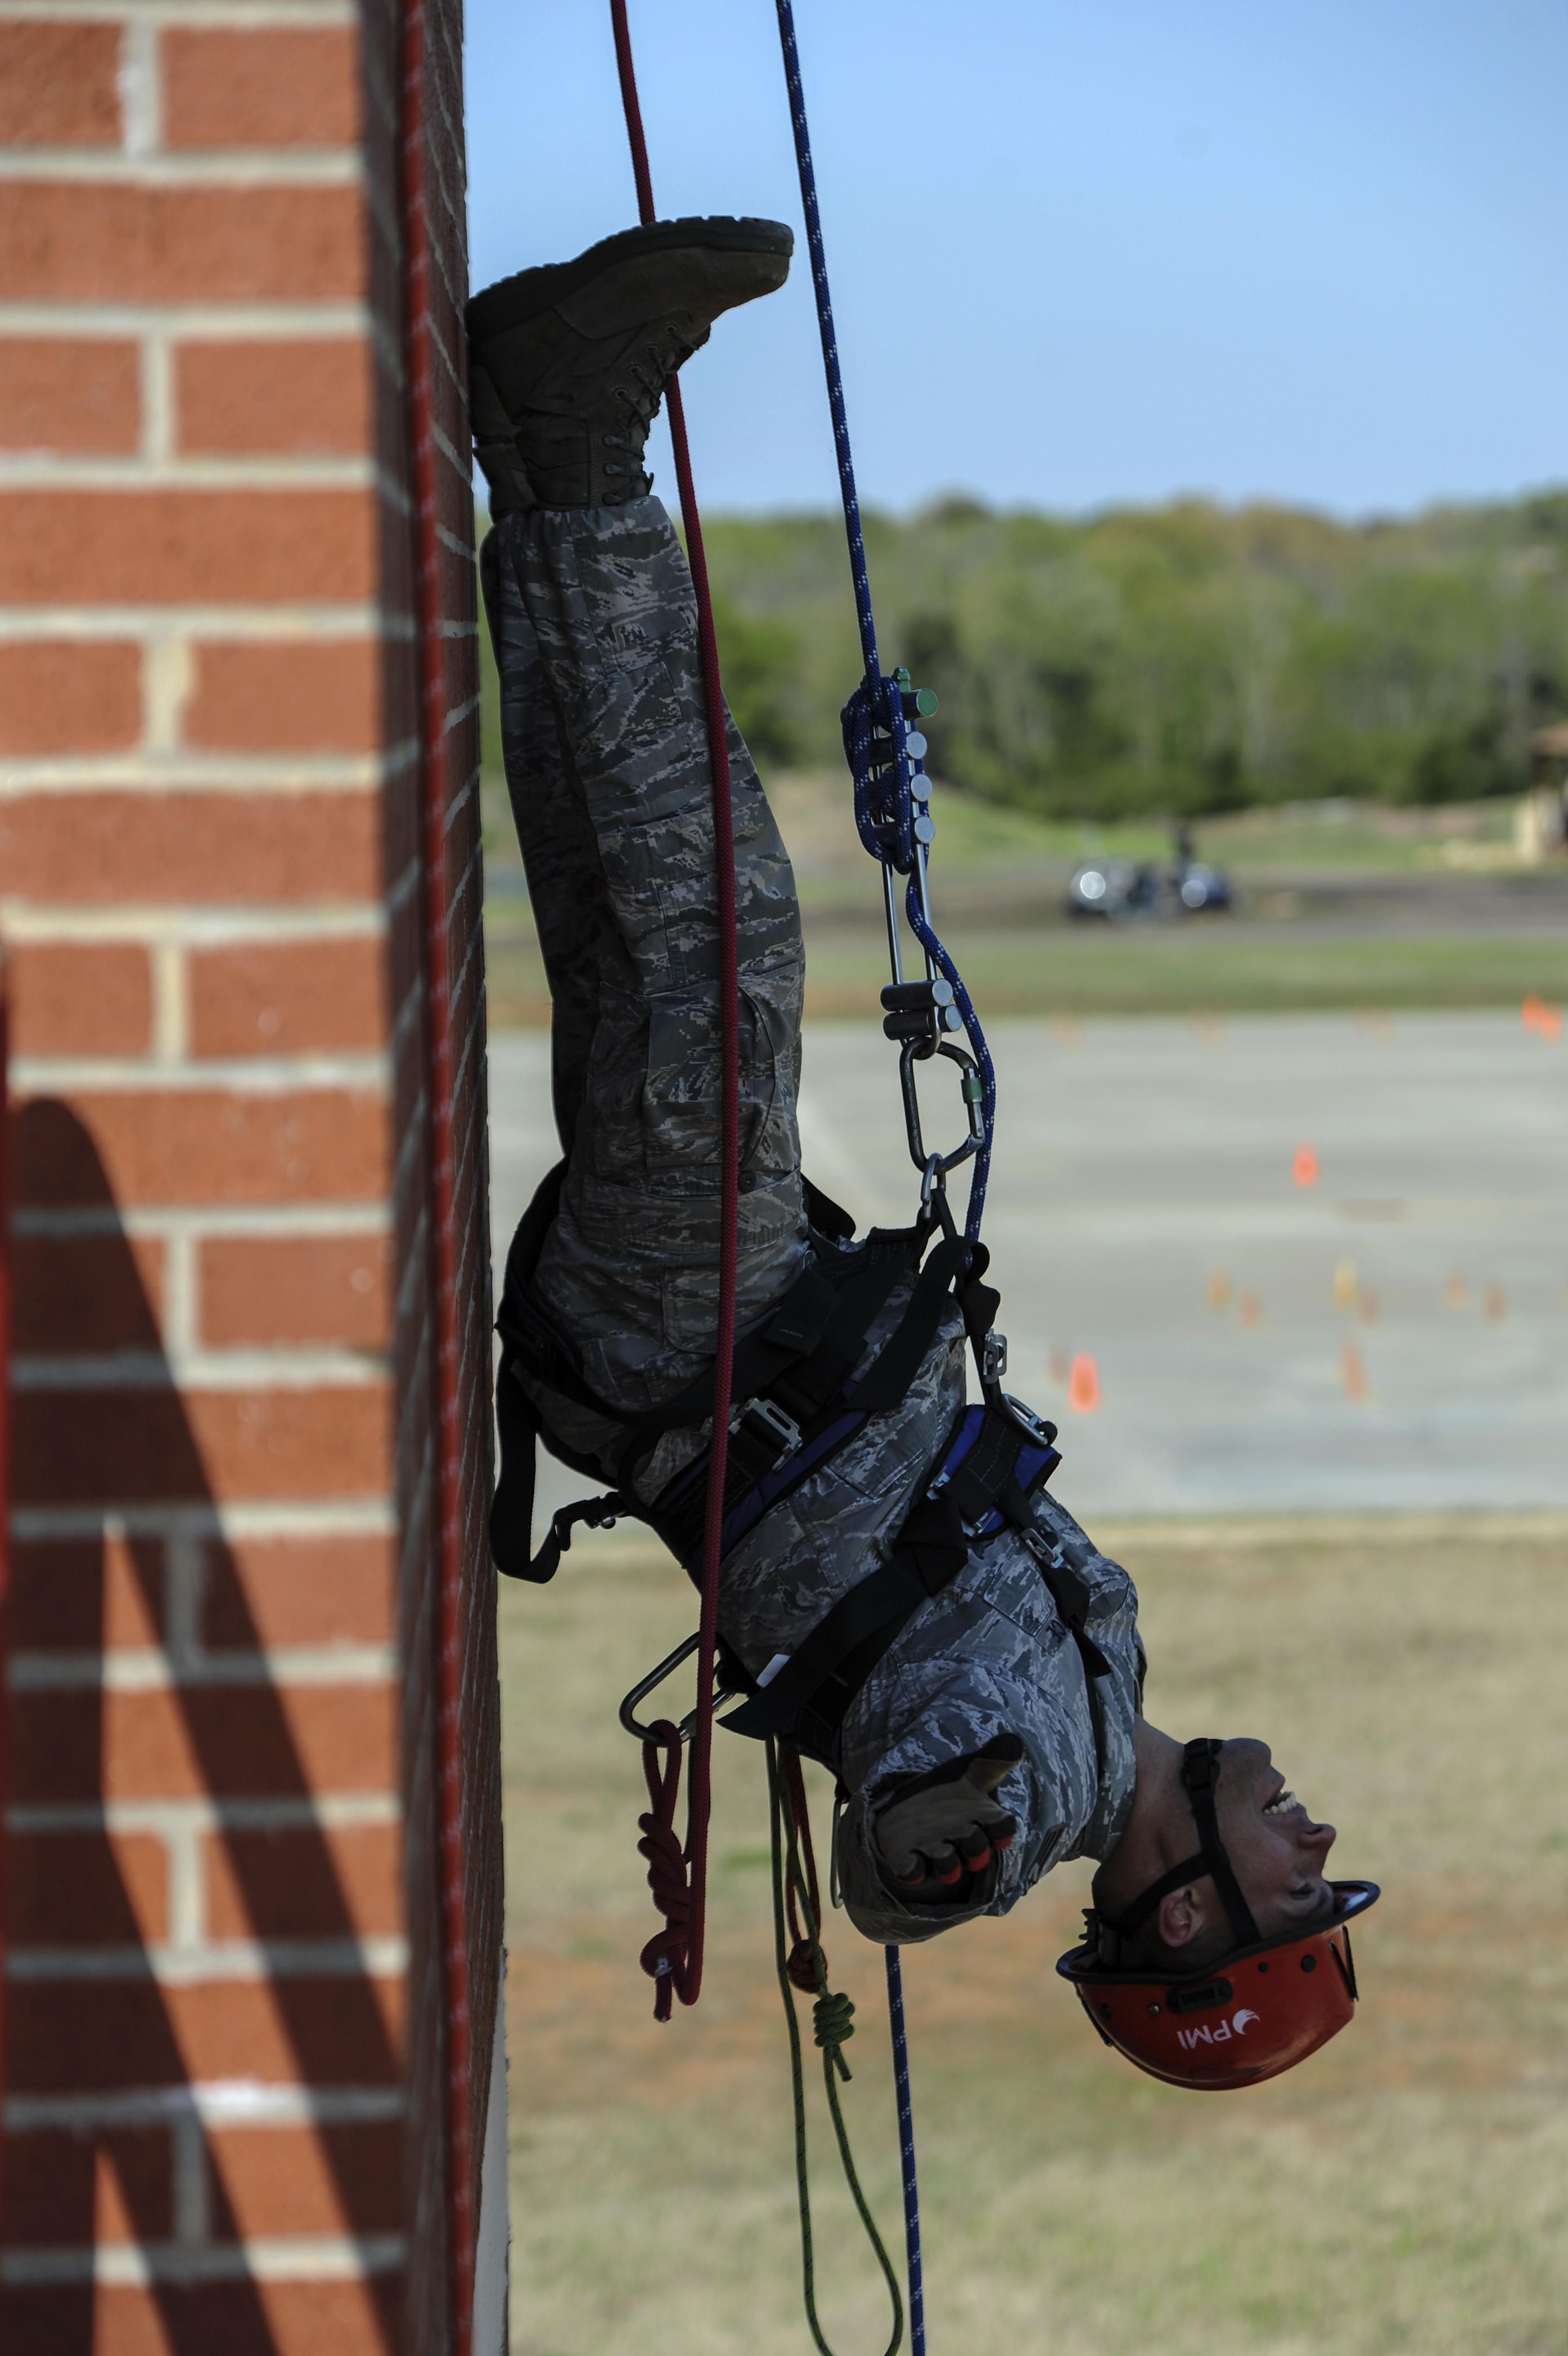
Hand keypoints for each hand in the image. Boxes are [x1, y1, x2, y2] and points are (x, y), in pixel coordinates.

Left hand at [874, 1732, 1023, 1889]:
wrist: (911, 1808)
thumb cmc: (949, 1791)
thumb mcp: (970, 1770)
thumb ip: (993, 1758)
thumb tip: (1016, 1739)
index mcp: (981, 1820)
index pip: (1003, 1830)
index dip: (1001, 1829)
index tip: (995, 1817)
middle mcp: (962, 1841)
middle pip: (977, 1852)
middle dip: (974, 1847)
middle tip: (967, 1831)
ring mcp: (935, 1852)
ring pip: (949, 1868)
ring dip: (947, 1862)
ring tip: (939, 1847)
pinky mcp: (910, 1861)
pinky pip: (914, 1873)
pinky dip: (913, 1870)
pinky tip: (910, 1861)